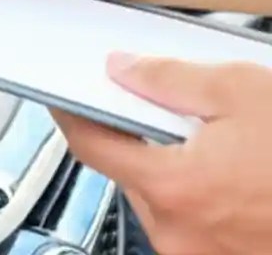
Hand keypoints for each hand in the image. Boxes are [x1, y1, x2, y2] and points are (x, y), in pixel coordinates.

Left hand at [53, 54, 271, 254]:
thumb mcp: (242, 91)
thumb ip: (169, 78)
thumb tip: (122, 69)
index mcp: (173, 186)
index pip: (90, 146)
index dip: (72, 115)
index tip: (65, 98)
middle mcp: (181, 232)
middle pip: (129, 174)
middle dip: (141, 141)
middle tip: (174, 113)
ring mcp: (203, 254)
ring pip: (163, 200)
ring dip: (175, 171)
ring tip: (223, 146)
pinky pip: (194, 223)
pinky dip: (203, 197)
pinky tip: (237, 175)